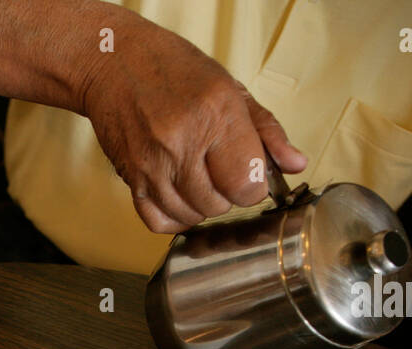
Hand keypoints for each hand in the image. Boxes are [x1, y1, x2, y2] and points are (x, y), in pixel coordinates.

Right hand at [78, 18, 307, 232]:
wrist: (115, 63)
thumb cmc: (175, 71)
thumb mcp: (232, 89)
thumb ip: (268, 130)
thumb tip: (296, 164)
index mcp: (216, 115)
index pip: (247, 184)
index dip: (254, 184)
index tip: (248, 171)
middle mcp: (181, 142)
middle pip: (220, 204)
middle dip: (227, 193)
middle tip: (220, 168)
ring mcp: (152, 164)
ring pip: (191, 216)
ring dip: (201, 205)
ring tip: (199, 177)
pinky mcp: (131, 177)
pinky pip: (159, 221)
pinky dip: (175, 218)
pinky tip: (181, 197)